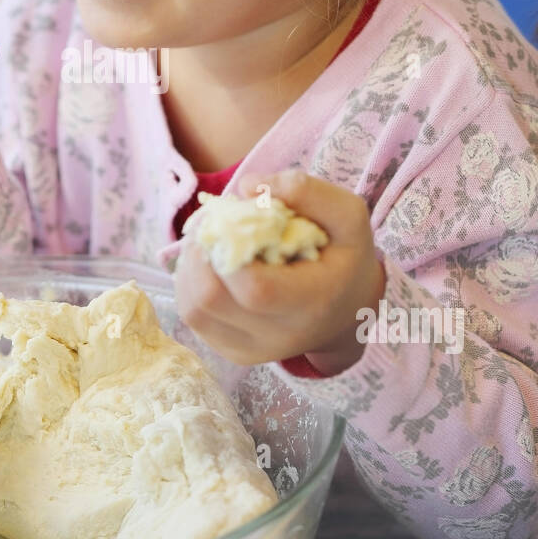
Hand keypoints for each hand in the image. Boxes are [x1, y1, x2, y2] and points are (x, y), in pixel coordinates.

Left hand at [175, 168, 385, 372]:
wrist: (346, 309)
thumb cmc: (343, 255)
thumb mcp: (346, 215)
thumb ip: (306, 190)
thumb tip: (247, 187)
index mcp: (312, 304)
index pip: (254, 288)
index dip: (228, 247)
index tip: (232, 218)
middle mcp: (280, 337)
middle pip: (210, 300)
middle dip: (201, 252)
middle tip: (213, 224)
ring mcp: (251, 350)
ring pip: (193, 309)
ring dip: (191, 266)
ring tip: (210, 241)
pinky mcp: (231, 351)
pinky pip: (192, 316)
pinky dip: (190, 283)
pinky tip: (210, 264)